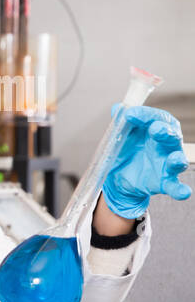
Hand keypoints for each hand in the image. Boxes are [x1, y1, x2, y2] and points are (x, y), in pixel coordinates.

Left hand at [101, 104, 190, 218]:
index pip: (156, 118)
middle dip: (165, 132)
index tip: (130, 114)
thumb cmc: (126, 151)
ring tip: (175, 159)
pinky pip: (175, 186)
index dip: (145, 115)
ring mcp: (166, 164)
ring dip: (177, 159)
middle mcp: (165, 145)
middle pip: (172, 136)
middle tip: (156, 129)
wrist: (119, 177)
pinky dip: (179, 190)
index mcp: (156, 130)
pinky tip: (183, 193)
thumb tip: (117, 108)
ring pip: (178, 160)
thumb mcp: (120, 137)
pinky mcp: (164, 182)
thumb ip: (120, 123)